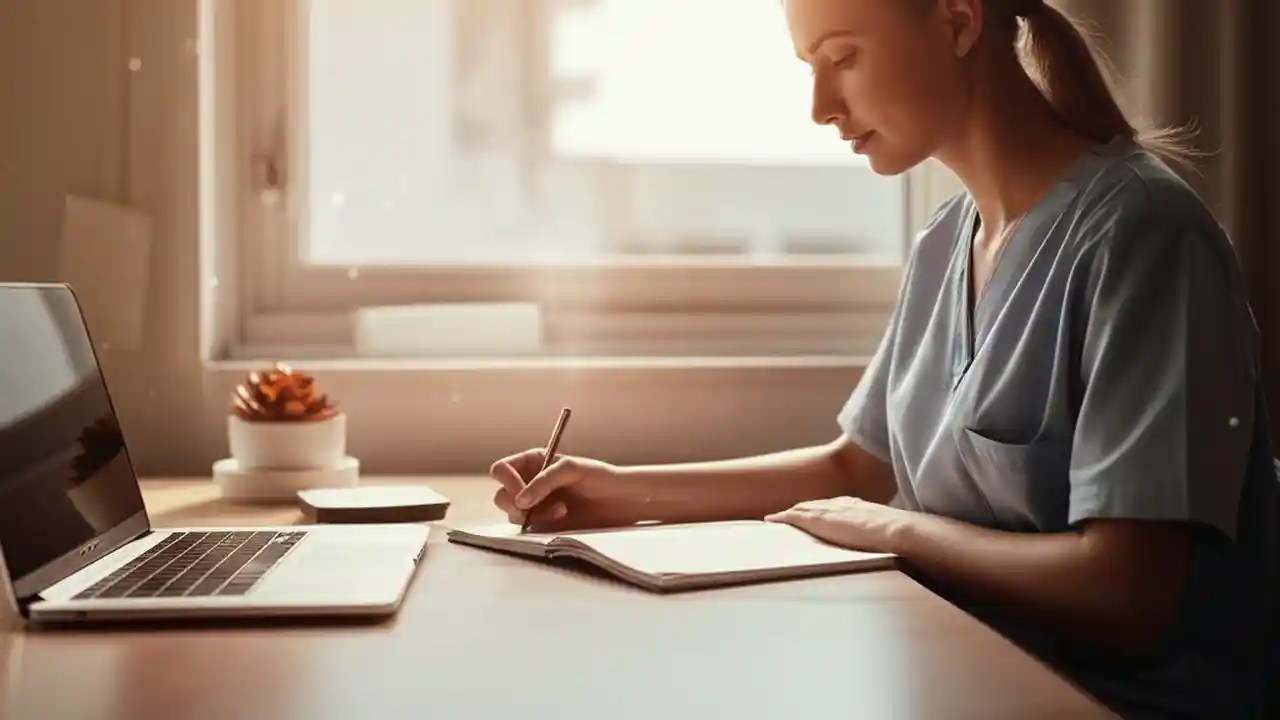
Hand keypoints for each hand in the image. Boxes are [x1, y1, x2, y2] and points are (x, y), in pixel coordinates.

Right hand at [488, 449, 637, 531]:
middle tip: (533, 507)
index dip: (507, 481)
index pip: (502, 470)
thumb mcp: (572, 469)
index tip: (521, 493)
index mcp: (533, 462)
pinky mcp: (545, 525)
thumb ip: (544, 481)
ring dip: (534, 515)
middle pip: (501, 495)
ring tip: (561, 510)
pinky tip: (563, 518)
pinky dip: (542, 526)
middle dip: (515, 504)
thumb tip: (520, 500)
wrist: (621, 501)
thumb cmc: (600, 477)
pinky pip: (528, 529)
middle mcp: (530, 483)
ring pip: (513, 514)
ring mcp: (536, 506)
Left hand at [765, 496, 912, 553]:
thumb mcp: (891, 536)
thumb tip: (896, 553)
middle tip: (788, 515)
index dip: (822, 510)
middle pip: (816, 505)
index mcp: (859, 507)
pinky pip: (793, 516)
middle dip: (802, 509)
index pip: (835, 507)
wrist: (898, 531)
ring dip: (790, 514)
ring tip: (776, 519)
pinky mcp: (818, 519)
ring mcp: (829, 510)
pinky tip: (770, 521)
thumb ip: (886, 540)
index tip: (814, 514)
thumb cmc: (901, 538)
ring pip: (802, 509)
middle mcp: (842, 504)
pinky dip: (781, 518)